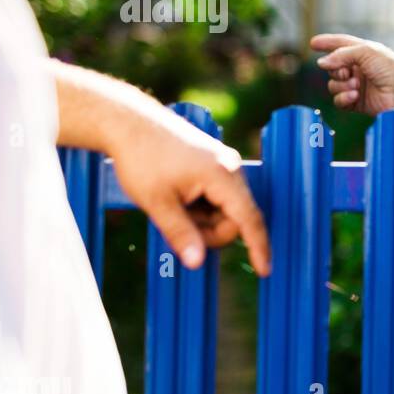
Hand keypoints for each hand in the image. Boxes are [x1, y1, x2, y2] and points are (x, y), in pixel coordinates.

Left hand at [109, 112, 270, 275]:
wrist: (129, 122)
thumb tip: (197, 263)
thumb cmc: (141, 158)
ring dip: (202, 219)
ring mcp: (224, 165)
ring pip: (225, 210)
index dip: (258, 247)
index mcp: (222, 175)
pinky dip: (200, 207)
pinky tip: (178, 198)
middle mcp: (231, 168)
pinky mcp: (215, 164)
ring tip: (172, 206)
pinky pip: (217, 197)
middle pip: (235, 218)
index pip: (249, 219)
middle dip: (209, 231)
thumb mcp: (157, 202)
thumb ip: (180, 234)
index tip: (265, 270)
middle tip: (177, 226)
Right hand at [310, 33, 393, 114]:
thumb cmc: (391, 69)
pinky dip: (343, 98)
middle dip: (335, 70)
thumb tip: (321, 63)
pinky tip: (355, 96)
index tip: (313, 43)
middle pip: (333, 67)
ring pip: (333, 85)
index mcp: (364, 53)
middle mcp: (359, 69)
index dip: (327, 43)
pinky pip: (339, 101)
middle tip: (346, 72)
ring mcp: (358, 86)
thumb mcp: (366, 52)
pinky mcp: (357, 103)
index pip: (341, 44)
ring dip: (341, 85)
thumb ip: (341, 54)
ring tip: (356, 86)